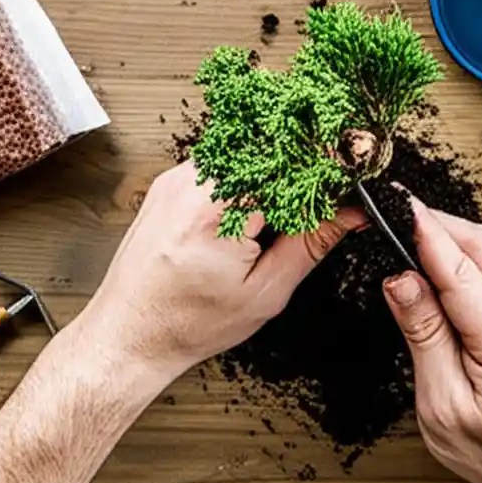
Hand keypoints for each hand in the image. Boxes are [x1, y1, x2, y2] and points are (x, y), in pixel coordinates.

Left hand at [78, 160, 362, 380]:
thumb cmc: (187, 322)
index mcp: (216, 212)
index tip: (350, 180)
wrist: (131, 333)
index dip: (325, 168)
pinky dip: (247, 182)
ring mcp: (177, 178)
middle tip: (325, 199)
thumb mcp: (264, 292)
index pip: (288, 164)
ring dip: (273, 176)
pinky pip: (223, 165)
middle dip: (302, 169)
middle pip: (267, 149)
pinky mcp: (171, 182)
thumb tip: (350, 213)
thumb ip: (311, 244)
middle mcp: (191, 185)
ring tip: (279, 219)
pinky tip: (252, 214)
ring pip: (246, 154)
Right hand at [382, 198, 481, 482]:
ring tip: (409, 229)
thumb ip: (424, 335)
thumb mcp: (442, 402)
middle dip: (438, 222)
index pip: (460, 272)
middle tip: (396, 208)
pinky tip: (435, 263)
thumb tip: (401, 282)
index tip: (399, 206)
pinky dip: (462, 258)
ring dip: (451, 237)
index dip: (426, 234)